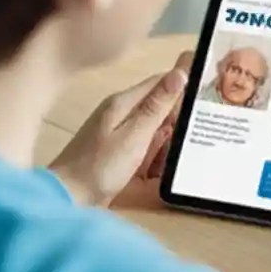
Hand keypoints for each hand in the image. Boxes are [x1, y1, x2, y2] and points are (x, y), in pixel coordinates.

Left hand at [49, 51, 192, 205]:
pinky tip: (158, 166)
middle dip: (176, 118)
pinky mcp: (115, 149)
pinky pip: (143, 143)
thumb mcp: (134, 136)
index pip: (159, 81)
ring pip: (152, 126)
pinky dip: (154, 152)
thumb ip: (157, 106)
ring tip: (176, 153)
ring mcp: (115, 131)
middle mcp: (119, 111)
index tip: (205, 97)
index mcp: (123, 102)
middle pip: (157, 104)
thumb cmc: (99, 168)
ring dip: (166, 138)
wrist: (65, 198)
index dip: (183, 86)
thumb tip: (179, 73)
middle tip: (191, 135)